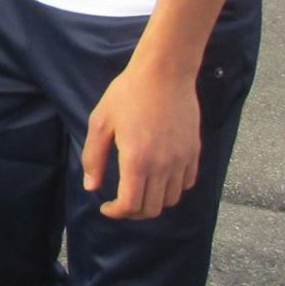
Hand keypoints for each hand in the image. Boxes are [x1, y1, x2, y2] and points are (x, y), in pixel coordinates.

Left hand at [81, 64, 201, 219]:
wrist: (164, 73)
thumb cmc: (127, 94)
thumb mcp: (100, 122)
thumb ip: (93, 157)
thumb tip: (90, 186)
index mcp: (136, 160)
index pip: (131, 205)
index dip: (116, 213)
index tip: (106, 207)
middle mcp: (162, 165)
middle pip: (152, 209)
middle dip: (133, 213)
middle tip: (120, 203)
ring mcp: (182, 159)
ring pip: (171, 199)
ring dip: (153, 202)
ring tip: (138, 191)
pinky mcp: (194, 151)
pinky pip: (186, 183)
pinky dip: (172, 189)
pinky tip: (158, 178)